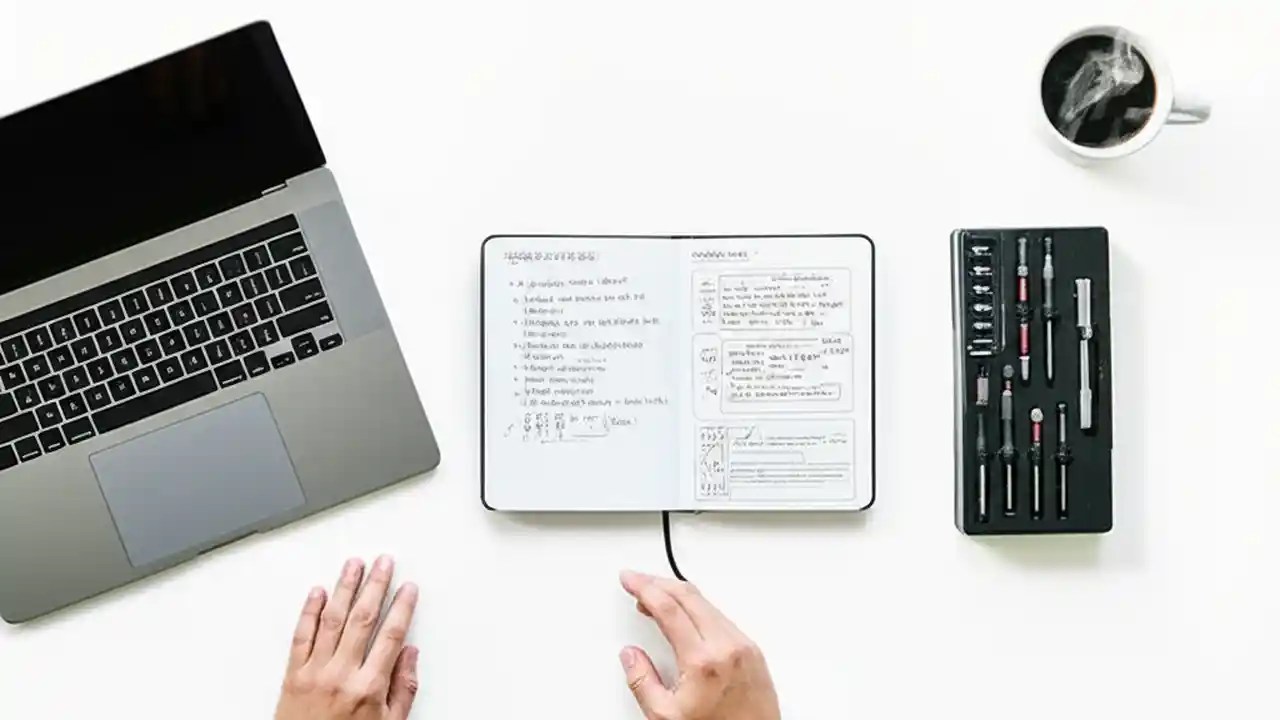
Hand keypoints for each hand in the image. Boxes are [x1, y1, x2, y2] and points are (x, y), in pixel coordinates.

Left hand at [275, 556, 420, 719]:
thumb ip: (403, 689)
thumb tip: (409, 655)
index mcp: (368, 687)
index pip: (391, 635)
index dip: (402, 608)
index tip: (409, 589)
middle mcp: (340, 675)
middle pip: (362, 619)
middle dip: (376, 586)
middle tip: (384, 563)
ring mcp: (314, 672)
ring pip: (332, 619)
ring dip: (345, 587)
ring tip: (354, 565)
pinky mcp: (292, 675)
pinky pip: (301, 635)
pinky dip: (309, 611)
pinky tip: (318, 592)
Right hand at [619, 571, 779, 719]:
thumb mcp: (665, 717)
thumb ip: (642, 681)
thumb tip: (631, 655)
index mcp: (704, 660)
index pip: (669, 608)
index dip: (645, 587)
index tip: (630, 580)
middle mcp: (728, 647)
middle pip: (689, 597)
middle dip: (659, 584)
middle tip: (638, 582)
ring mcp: (745, 648)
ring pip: (708, 604)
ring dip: (680, 596)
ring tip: (656, 600)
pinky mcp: (754, 653)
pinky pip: (722, 618)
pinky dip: (699, 610)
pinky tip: (686, 616)